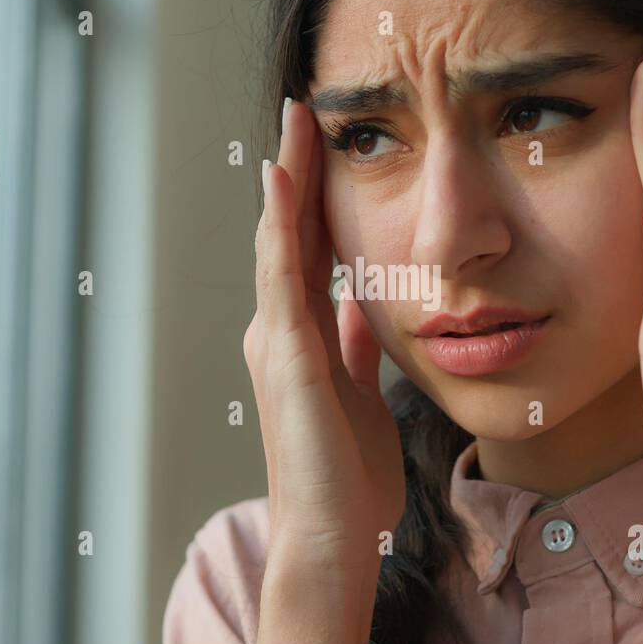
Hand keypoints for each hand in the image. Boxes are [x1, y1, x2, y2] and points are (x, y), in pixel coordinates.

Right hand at [246, 98, 405, 574]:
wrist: (334, 534)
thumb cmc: (348, 474)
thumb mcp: (360, 392)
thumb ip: (356, 347)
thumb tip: (365, 305)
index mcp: (304, 338)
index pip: (309, 249)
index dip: (316, 196)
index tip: (327, 144)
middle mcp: (282, 331)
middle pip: (288, 233)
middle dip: (297, 170)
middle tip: (304, 109)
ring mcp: (277, 341)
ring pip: (279, 242)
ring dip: (286, 178)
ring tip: (293, 121)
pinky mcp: (286, 356)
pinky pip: (281, 277)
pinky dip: (279, 225)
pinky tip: (280, 178)